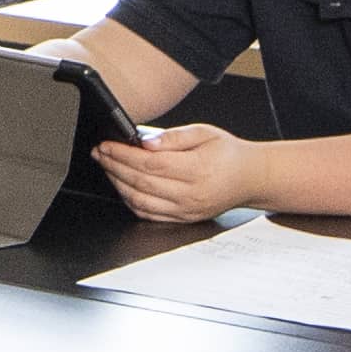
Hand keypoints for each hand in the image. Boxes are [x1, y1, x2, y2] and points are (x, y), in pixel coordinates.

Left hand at [104, 121, 266, 226]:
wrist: (250, 178)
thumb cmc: (228, 154)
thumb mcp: (204, 133)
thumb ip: (173, 137)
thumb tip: (144, 142)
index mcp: (197, 170)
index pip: (150, 164)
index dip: (123, 155)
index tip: (107, 145)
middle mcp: (190, 194)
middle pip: (140, 182)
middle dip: (114, 166)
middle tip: (100, 153)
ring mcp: (185, 210)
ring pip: (140, 200)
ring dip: (117, 183)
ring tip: (107, 167)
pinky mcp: (182, 219)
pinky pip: (148, 214)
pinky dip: (130, 200)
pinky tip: (122, 185)